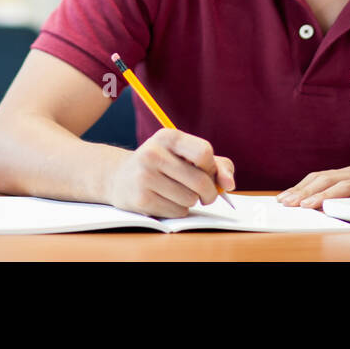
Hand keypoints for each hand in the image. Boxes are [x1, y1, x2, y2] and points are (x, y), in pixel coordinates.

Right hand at [106, 128, 235, 217]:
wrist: (121, 177)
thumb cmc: (163, 165)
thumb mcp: (185, 155)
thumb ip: (216, 165)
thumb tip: (229, 184)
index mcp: (168, 136)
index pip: (204, 152)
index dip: (212, 168)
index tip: (208, 174)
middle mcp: (154, 153)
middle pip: (200, 181)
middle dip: (209, 193)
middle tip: (205, 195)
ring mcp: (145, 176)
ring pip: (190, 199)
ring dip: (191, 201)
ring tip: (178, 193)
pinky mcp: (141, 199)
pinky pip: (177, 211)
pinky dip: (178, 210)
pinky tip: (166, 201)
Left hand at [277, 147, 349, 207]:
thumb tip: (329, 203)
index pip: (323, 176)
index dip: (302, 186)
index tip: (284, 198)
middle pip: (327, 179)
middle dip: (303, 191)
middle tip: (284, 203)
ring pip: (344, 184)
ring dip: (320, 195)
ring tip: (303, 205)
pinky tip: (342, 206)